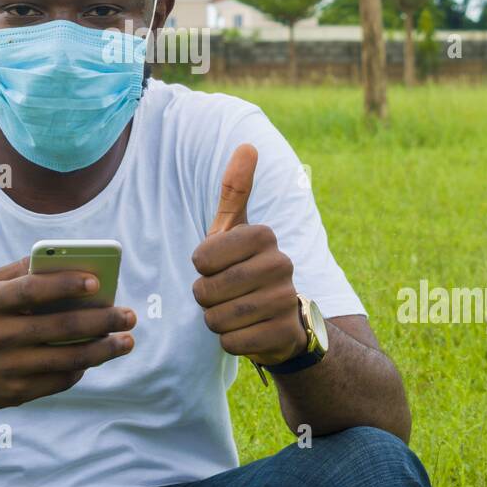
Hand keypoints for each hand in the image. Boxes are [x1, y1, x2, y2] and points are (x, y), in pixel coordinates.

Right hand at [0, 258, 136, 411]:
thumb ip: (16, 273)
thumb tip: (56, 258)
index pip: (30, 291)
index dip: (64, 284)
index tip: (97, 280)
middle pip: (57, 328)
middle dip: (100, 321)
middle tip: (129, 315)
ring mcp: (4, 368)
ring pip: (64, 360)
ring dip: (101, 351)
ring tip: (126, 341)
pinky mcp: (10, 394)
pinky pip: (55, 382)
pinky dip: (79, 370)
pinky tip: (94, 359)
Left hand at [191, 144, 306, 367]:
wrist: (283, 319)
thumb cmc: (247, 268)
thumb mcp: (238, 229)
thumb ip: (236, 189)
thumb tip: (247, 144)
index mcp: (264, 236)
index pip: (201, 257)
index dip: (201, 267)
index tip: (218, 266)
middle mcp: (280, 264)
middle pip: (207, 290)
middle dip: (206, 298)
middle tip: (225, 293)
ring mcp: (284, 301)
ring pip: (217, 318)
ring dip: (216, 320)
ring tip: (235, 311)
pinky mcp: (283, 334)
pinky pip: (231, 342)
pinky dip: (230, 341)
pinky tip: (247, 332)